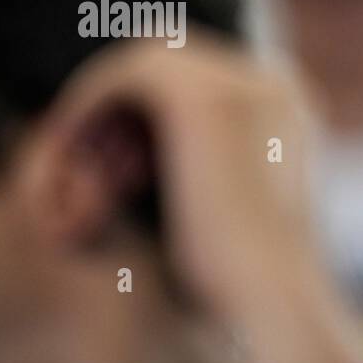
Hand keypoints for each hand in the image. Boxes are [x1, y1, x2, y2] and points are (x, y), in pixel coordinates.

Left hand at [43, 34, 321, 321]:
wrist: (276, 301)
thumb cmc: (255, 279)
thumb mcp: (240, 210)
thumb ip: (215, 168)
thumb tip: (155, 155)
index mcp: (293, 109)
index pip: (208, 76)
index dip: (155, 113)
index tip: (123, 166)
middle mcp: (275, 84)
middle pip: (175, 60)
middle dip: (128, 106)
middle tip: (96, 163)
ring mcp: (241, 83)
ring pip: (145, 64)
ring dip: (106, 108)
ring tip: (78, 162)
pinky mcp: (198, 97)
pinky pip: (120, 77)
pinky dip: (87, 108)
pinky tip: (68, 150)